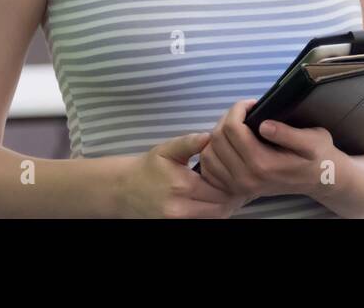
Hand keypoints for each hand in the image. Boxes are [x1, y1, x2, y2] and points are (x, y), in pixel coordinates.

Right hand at [116, 132, 246, 217]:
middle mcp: (180, 208)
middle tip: (238, 184)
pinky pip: (203, 222)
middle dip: (232, 196)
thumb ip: (189, 142)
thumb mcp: (167, 150)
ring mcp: (177, 221)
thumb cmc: (149, 167)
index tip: (238, 173)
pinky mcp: (175, 227)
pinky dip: (212, 213)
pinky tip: (214, 200)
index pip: (220, 190)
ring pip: (214, 218)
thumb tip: (209, 136)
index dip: (232, 183)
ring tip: (228, 192)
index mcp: (182, 186)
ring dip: (223, 206)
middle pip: (220, 208)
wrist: (124, 190)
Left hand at [197, 99, 345, 203]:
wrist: (319, 180)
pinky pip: (210, 168)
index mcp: (263, 164)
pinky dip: (213, 151)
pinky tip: (229, 142)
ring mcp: (239, 185)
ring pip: (209, 153)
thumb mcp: (313, 140)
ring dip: (218, 133)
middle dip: (227, 117)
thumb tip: (264, 125)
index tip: (252, 103)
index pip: (233, 129)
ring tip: (237, 125)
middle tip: (244, 111)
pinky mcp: (235, 189)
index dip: (238, 109)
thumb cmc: (317, 156)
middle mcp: (246, 178)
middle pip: (218, 139)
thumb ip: (288, 133)